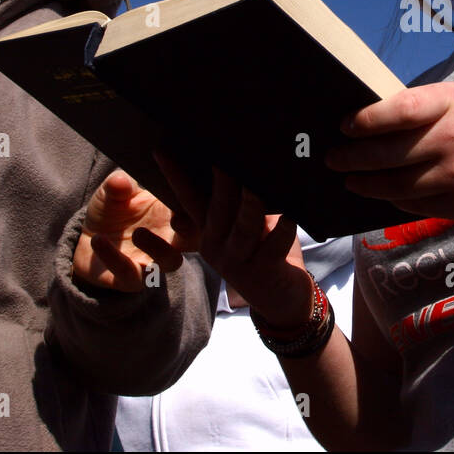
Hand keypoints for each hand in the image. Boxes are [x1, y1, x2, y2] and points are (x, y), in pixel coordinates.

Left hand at [73, 170, 199, 291]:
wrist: (85, 239)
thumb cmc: (111, 210)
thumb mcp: (112, 192)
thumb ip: (118, 184)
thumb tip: (121, 181)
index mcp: (172, 214)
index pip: (194, 210)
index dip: (197, 204)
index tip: (189, 193)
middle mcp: (170, 240)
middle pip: (197, 239)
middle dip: (194, 230)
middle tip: (180, 219)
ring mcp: (153, 262)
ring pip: (171, 261)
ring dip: (158, 247)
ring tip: (137, 232)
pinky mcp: (130, 280)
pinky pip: (129, 274)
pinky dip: (114, 257)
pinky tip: (98, 239)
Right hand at [154, 153, 312, 326]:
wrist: (284, 302)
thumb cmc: (268, 255)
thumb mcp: (251, 227)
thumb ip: (244, 203)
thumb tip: (246, 165)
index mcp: (211, 232)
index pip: (189, 200)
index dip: (176, 177)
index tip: (161, 151)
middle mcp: (217, 247)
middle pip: (216, 211)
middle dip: (220, 186)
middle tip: (224, 161)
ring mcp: (238, 262)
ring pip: (243, 228)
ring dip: (250, 206)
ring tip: (254, 188)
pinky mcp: (263, 272)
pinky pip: (274, 245)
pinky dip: (284, 229)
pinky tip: (292, 215)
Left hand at [324, 82, 453, 220]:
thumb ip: (429, 108)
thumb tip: (378, 120)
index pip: (398, 110)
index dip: (366, 120)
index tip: (345, 125)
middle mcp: (453, 141)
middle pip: (388, 153)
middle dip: (352, 158)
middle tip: (333, 158)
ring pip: (396, 186)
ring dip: (366, 184)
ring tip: (350, 180)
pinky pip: (415, 205)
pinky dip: (395, 199)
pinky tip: (384, 193)